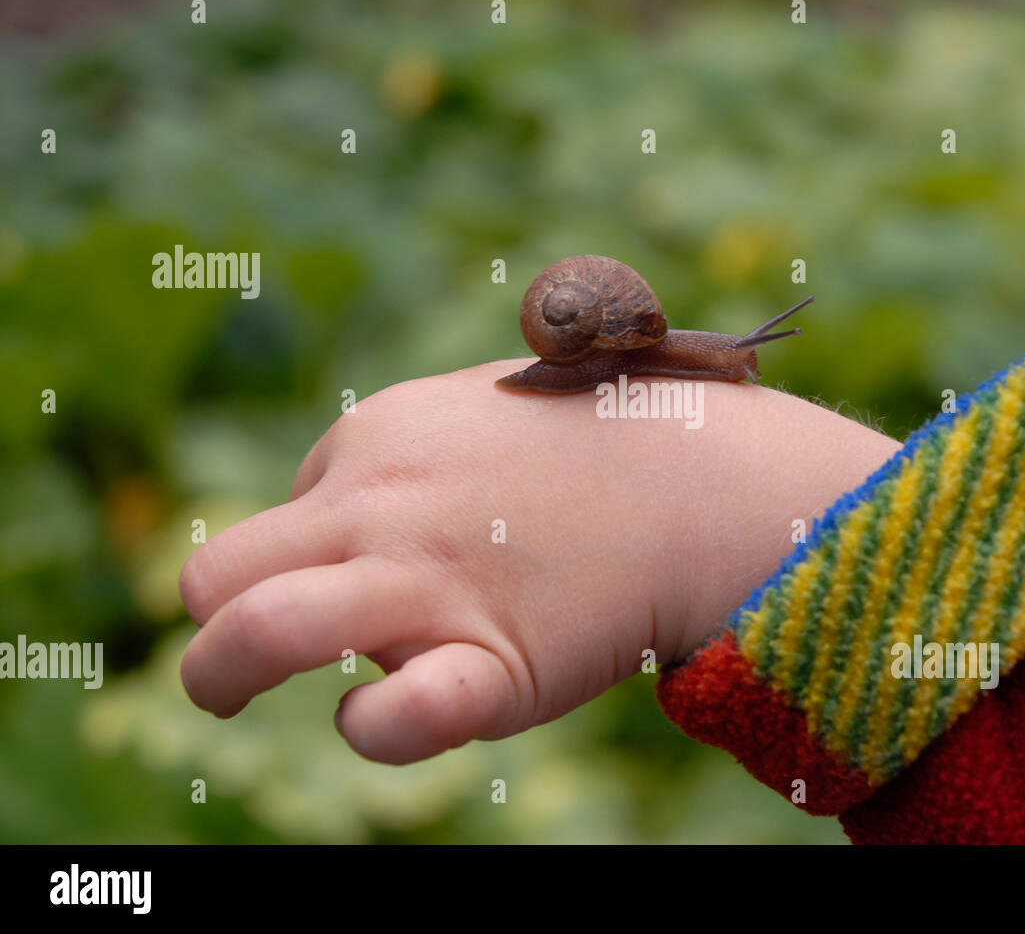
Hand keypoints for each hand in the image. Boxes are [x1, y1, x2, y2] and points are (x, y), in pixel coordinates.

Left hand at [178, 361, 898, 762]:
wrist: (703, 482)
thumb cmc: (597, 444)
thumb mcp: (478, 406)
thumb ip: (406, 447)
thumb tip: (354, 499)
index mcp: (375, 440)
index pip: (288, 521)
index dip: (322, 558)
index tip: (387, 569)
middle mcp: (380, 508)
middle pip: (218, 575)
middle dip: (211, 624)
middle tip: (229, 660)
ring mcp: (427, 583)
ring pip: (259, 635)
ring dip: (218, 677)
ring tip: (226, 696)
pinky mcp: (488, 664)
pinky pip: (387, 719)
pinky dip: (367, 727)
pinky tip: (382, 714)